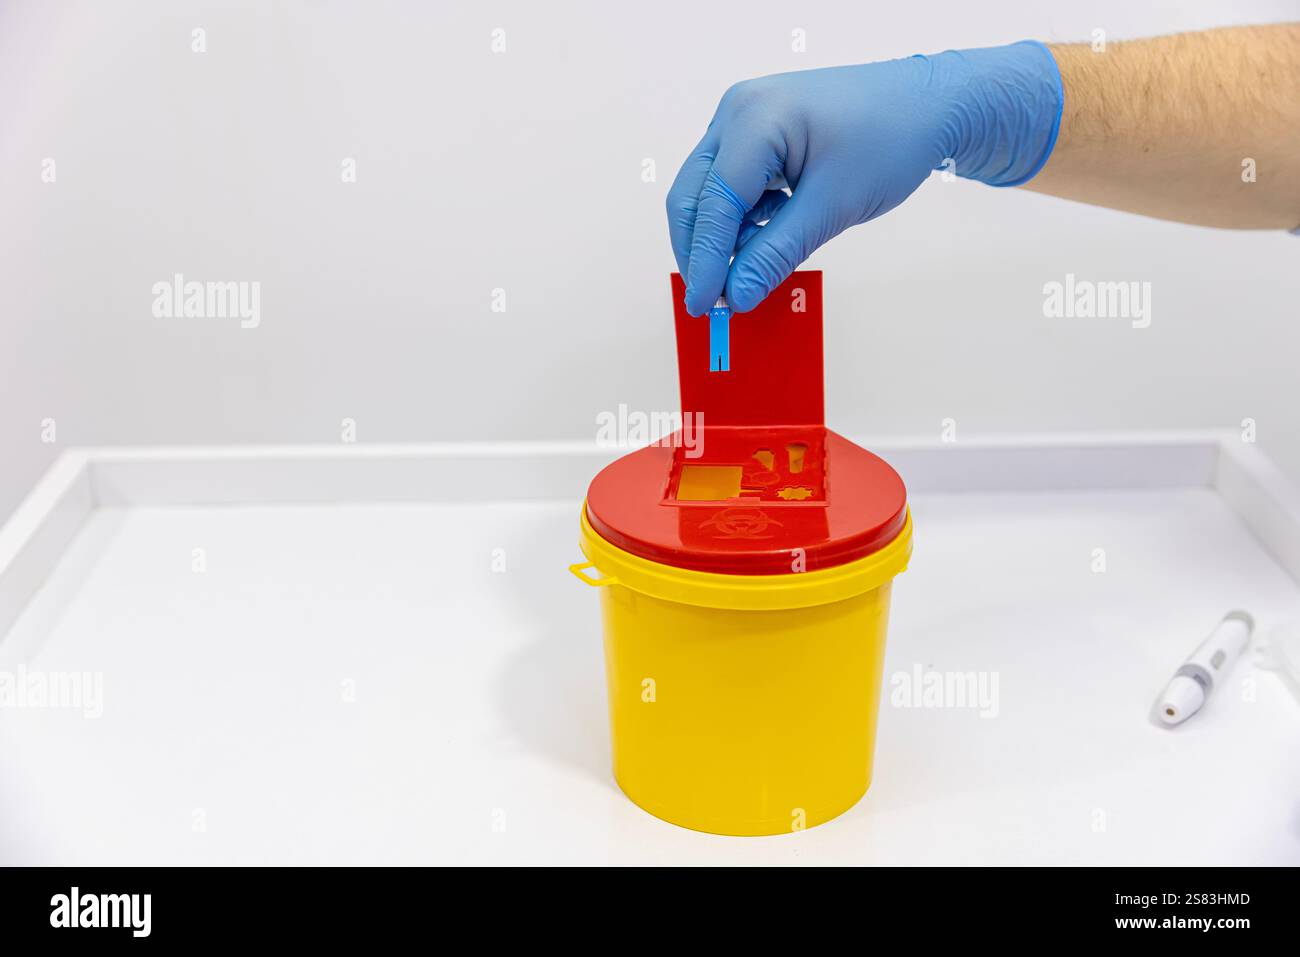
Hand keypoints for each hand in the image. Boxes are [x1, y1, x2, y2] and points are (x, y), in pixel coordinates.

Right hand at [666, 41, 1062, 315]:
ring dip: (721, 237)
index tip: (703, 305)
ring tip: (748, 270)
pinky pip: (731, 184)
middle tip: (711, 300)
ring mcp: (744, 119)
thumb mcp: (833, 206)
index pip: (712, 203)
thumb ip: (777, 252)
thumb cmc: (891, 139)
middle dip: (700, 250)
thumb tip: (737, 295)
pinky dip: (741, 219)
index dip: (704, 260)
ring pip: (709, 192)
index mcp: (755, 119)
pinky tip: (767, 236)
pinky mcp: (756, 133)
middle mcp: (738, 112)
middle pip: (694, 194)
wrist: (929, 105)